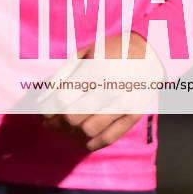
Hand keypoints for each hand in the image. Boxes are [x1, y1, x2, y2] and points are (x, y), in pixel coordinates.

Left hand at [42, 31, 151, 150]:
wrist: (150, 52)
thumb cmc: (112, 50)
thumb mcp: (85, 53)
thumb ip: (64, 75)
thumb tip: (42, 99)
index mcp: (95, 69)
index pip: (63, 97)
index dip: (48, 109)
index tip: (42, 113)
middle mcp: (110, 88)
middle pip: (73, 116)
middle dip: (57, 122)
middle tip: (51, 122)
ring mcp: (124, 103)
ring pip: (89, 130)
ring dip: (72, 133)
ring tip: (66, 129)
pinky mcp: (134, 115)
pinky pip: (110, 137)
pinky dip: (93, 143)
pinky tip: (84, 140)